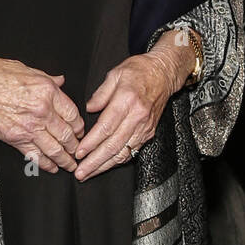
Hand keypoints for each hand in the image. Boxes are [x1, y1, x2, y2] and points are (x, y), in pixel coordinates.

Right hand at [0, 56, 83, 172]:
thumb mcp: (25, 68)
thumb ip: (47, 78)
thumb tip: (60, 80)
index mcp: (47, 92)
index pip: (73, 113)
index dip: (79, 125)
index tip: (81, 131)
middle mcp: (42, 111)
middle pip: (67, 134)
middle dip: (76, 145)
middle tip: (80, 151)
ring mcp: (29, 127)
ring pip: (55, 149)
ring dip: (66, 159)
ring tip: (72, 165)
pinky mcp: (15, 139)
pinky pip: (36, 156)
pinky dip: (46, 164)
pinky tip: (52, 168)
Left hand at [73, 48, 180, 181]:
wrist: (164, 73)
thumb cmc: (141, 70)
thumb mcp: (116, 73)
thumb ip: (101, 93)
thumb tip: (89, 108)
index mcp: (127, 100)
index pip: (106, 127)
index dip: (91, 142)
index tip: (79, 153)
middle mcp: (137, 116)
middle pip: (113, 145)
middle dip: (95, 161)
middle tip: (80, 172)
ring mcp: (144, 126)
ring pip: (123, 152)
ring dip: (105, 165)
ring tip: (89, 173)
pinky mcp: (149, 132)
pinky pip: (132, 150)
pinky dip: (118, 160)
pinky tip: (106, 165)